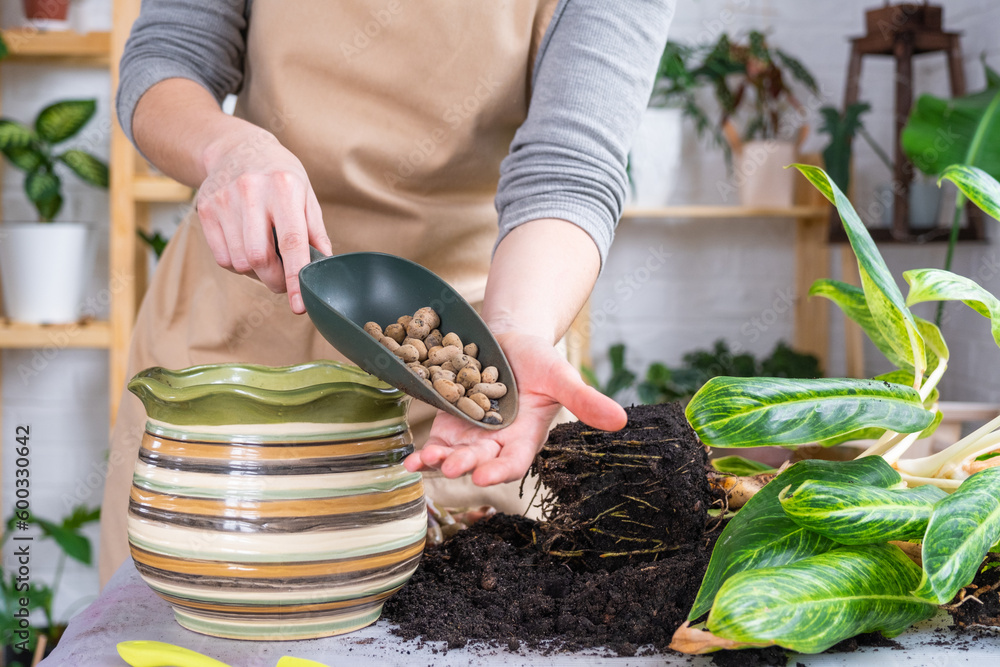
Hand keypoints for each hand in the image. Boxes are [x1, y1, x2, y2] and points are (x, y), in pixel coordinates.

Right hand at [195, 125, 332, 312]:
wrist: (236, 148)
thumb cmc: (279, 175)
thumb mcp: (305, 193)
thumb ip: (315, 230)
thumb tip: (323, 265)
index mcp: (284, 187)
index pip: (291, 242)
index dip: (295, 278)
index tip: (299, 305)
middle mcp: (251, 192)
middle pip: (260, 258)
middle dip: (275, 280)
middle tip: (284, 280)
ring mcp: (224, 200)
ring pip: (240, 262)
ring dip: (256, 272)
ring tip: (266, 256)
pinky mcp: (205, 209)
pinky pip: (222, 257)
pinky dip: (238, 264)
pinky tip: (246, 248)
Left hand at [404, 331, 627, 485]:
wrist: (508, 340)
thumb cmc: (540, 360)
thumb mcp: (562, 376)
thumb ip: (585, 400)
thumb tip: (622, 419)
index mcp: (526, 437)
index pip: (514, 462)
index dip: (499, 470)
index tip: (484, 476)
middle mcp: (497, 442)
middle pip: (480, 460)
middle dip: (465, 464)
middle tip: (452, 465)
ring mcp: (471, 434)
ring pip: (455, 455)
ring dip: (440, 461)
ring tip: (424, 462)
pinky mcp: (451, 423)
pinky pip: (438, 442)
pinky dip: (424, 452)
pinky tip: (410, 458)